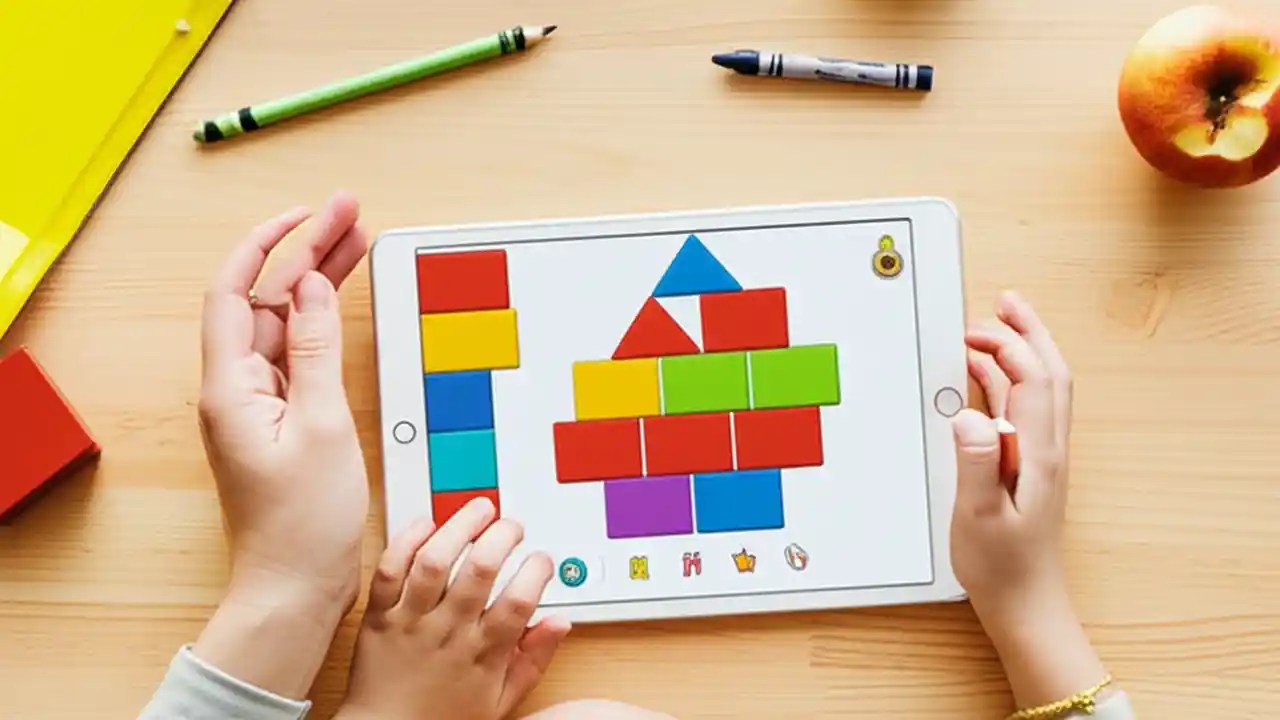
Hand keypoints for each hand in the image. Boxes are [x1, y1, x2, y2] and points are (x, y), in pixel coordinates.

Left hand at [193, 192, 369, 696]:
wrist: (295, 584)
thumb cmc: (302, 522)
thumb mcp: (320, 426)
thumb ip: (314, 351)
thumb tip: (308, 289)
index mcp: (231, 386)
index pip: (235, 292)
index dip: (266, 244)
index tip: (304, 213)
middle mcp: (238, 389)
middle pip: (267, 300)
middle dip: (305, 251)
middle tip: (349, 212)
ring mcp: (260, 403)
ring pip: (286, 323)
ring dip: (317, 281)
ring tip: (357, 239)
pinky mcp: (282, 419)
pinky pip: (299, 354)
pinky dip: (322, 322)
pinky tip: (342, 301)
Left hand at [339, 499, 571, 719]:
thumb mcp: (501, 701)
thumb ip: (533, 660)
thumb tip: (560, 623)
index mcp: (483, 653)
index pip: (518, 602)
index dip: (536, 572)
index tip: (541, 560)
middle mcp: (448, 632)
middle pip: (480, 570)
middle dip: (502, 536)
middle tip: (511, 526)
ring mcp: (412, 621)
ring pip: (435, 562)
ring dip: (459, 528)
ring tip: (478, 509)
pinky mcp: (381, 615)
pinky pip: (390, 570)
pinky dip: (407, 541)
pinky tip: (426, 525)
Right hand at [951, 291, 1104, 707]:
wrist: (1026, 604)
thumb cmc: (1002, 566)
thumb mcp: (980, 515)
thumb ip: (976, 463)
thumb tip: (970, 416)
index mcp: (1037, 453)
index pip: (1032, 379)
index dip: (1008, 345)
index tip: (974, 330)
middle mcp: (1047, 448)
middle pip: (1049, 373)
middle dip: (1029, 332)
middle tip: (1005, 302)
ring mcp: (1041, 457)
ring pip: (1041, 388)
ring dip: (1022, 352)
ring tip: (995, 328)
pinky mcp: (1030, 468)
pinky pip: (1025, 409)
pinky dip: (1010, 382)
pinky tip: (986, 382)